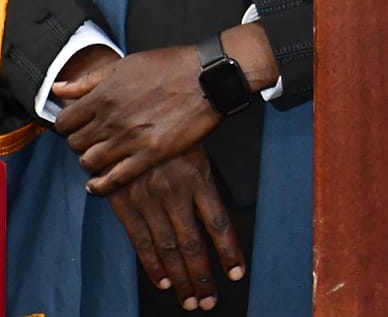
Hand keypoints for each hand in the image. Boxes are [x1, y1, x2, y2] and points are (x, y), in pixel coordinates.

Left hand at [53, 46, 219, 194]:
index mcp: (103, 96)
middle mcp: (111, 119)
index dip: (68, 125)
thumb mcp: (127, 64)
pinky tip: (99, 184)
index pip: (64, 122)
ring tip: (102, 156)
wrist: (210, 77)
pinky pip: (115, 179)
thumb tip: (58, 88)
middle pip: (75, 143)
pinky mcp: (150, 154)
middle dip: (81, 142)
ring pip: (90, 162)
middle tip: (93, 140)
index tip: (78, 125)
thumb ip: (90, 79)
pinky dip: (101, 185)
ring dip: (91, 161)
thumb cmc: (172, 66)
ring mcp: (130, 139)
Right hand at [107, 147, 245, 311]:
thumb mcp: (197, 150)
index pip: (218, 223)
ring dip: (180, 279)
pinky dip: (152, 265)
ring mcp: (147, 200)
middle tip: (209, 300)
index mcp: (198, 177)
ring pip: (168, 248)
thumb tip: (218, 221)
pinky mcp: (124, 204)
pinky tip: (163, 282)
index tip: (236, 274)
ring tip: (191, 300)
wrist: (129, 115)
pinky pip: (139, 241)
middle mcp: (174, 192)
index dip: (228, 252)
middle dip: (202, 277)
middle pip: (192, 244)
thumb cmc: (172, 134)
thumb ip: (205, 184)